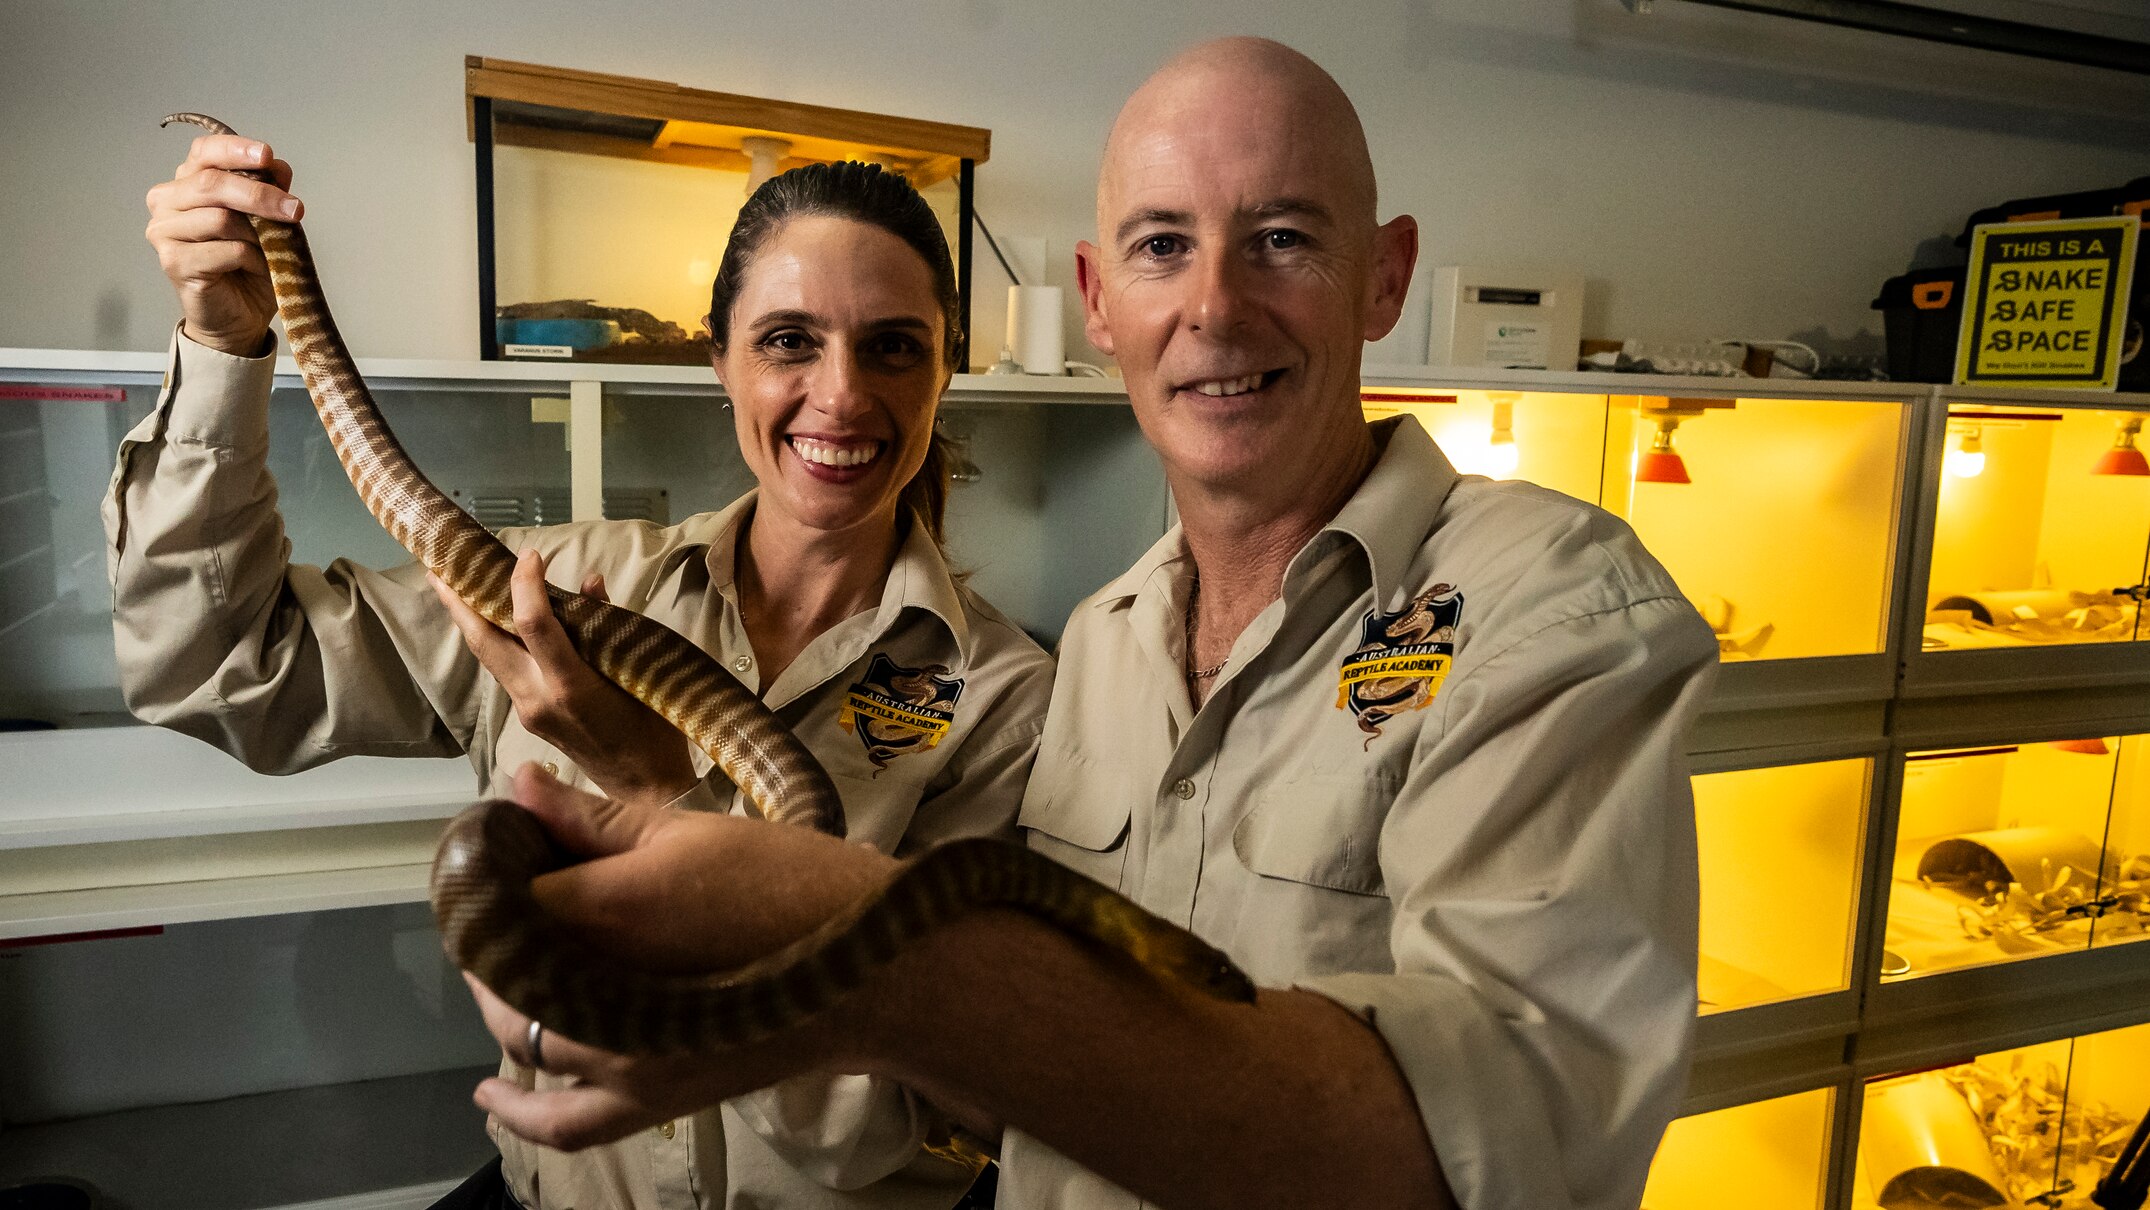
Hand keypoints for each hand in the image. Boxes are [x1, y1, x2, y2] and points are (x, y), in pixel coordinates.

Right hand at [144, 134, 299, 355]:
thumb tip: (278, 166)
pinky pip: (225, 251)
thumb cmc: (250, 265)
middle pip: (212, 184)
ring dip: (257, 236)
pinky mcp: (173, 262)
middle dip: (260, 195)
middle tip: (295, 209)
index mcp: (187, 183)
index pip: (204, 152)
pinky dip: (250, 259)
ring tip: (269, 251)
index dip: (235, 149)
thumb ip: (269, 190)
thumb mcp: (268, 221)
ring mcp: (164, 232)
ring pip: (220, 218)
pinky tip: (254, 268)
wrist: (240, 316)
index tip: (267, 155)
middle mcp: (167, 202)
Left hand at [430, 548, 698, 809]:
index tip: (530, 556)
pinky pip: (505, 671)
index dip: (526, 585)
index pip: (534, 625)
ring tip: (454, 588)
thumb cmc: (655, 731)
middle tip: (440, 568)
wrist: (646, 789)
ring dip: (470, 622)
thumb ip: (609, 625)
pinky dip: (496, 641)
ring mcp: (529, 711)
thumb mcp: (642, 671)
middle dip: (460, 604)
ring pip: (489, 658)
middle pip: (486, 643)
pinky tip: (495, 622)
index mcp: (571, 687)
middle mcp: (538, 699)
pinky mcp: (529, 717)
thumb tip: (589, 583)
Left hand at [463, 767, 898, 1147]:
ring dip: (503, 1001)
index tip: (504, 847)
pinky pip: (563, 1122)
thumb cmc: (794, 884)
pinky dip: (519, 1111)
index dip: (497, 868)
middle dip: (498, 934)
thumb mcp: (694, 831)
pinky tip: (492, 1093)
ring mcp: (622, 1058)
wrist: (876, 969)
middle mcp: (601, 994)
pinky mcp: (649, 1098)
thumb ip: (594, 817)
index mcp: (608, 912)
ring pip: (521, 1036)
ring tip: (511, 968)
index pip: (506, 895)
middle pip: (501, 970)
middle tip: (517, 894)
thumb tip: (519, 785)